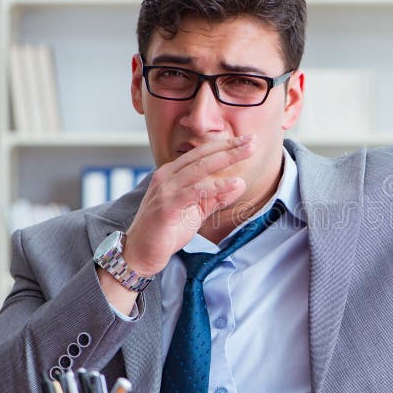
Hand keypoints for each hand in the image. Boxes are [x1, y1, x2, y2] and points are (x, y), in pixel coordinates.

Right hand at [122, 135, 254, 276]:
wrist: (140, 253)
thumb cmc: (166, 230)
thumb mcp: (196, 211)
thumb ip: (216, 197)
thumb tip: (240, 183)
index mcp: (172, 173)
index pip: (202, 154)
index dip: (225, 145)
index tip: (247, 140)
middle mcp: (167, 176)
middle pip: (203, 155)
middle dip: (230, 146)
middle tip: (252, 140)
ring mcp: (166, 189)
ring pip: (201, 168)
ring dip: (227, 158)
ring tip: (249, 152)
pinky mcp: (168, 205)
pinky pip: (197, 191)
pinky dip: (218, 186)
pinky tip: (235, 183)